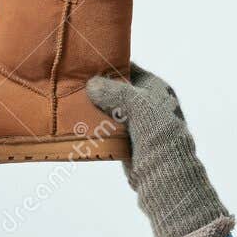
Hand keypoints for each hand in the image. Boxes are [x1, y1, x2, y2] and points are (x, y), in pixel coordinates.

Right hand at [86, 63, 234, 236]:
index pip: (129, 69)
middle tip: (73, 81)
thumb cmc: (158, 132)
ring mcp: (139, 124)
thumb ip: (115, 91)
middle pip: (118, 90)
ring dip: (94, 107)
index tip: (86, 62)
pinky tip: (78, 121)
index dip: (109, 65)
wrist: (165, 173)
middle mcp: (149, 103)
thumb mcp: (137, 103)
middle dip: (98, 87)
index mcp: (157, 88)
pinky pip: (108, 128)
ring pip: (111, 110)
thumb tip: (91, 84)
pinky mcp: (129, 142)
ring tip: (70, 100)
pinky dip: (96, 126)